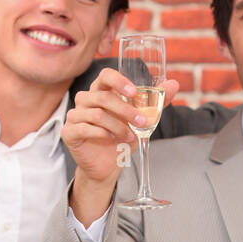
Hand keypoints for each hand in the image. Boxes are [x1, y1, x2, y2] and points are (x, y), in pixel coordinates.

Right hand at [66, 68, 179, 224]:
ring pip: (96, 114)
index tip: (134, 92)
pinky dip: (102, 134)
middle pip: (103, 97)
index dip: (119, 80)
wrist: (108, 166)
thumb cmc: (121, 139)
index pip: (105, 75)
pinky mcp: (69, 132)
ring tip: (129, 136)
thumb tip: (173, 84)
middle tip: (141, 122)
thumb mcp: (141, 120)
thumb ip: (155, 103)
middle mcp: (85, 100)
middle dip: (125, 110)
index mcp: (101, 91)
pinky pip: (85, 128)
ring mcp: (75, 116)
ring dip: (117, 126)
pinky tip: (111, 139)